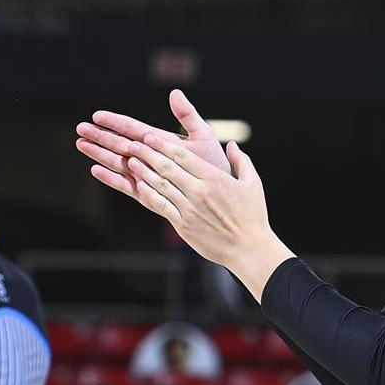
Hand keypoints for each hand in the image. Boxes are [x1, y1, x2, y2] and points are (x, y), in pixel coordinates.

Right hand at [77, 90, 230, 179]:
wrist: (221, 194)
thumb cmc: (214, 165)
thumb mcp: (203, 136)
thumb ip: (187, 115)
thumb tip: (175, 92)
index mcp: (162, 141)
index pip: (133, 128)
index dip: (115, 121)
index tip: (97, 115)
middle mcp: (151, 157)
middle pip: (120, 144)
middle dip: (100, 136)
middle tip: (79, 129)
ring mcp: (148, 174)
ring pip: (118, 162)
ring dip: (99, 154)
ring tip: (80, 145)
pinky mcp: (149, 192)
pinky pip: (127, 185)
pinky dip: (111, 179)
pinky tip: (95, 170)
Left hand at [80, 130, 279, 274]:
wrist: (248, 247)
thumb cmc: (252, 216)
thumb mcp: (253, 183)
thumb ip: (242, 161)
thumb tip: (232, 145)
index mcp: (215, 178)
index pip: (183, 157)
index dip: (163, 145)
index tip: (149, 137)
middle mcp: (199, 192)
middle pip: (167, 168)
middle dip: (148, 154)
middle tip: (133, 144)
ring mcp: (189, 209)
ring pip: (160, 186)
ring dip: (144, 172)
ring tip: (131, 162)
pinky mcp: (183, 225)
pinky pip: (161, 207)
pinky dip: (148, 195)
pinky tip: (139, 186)